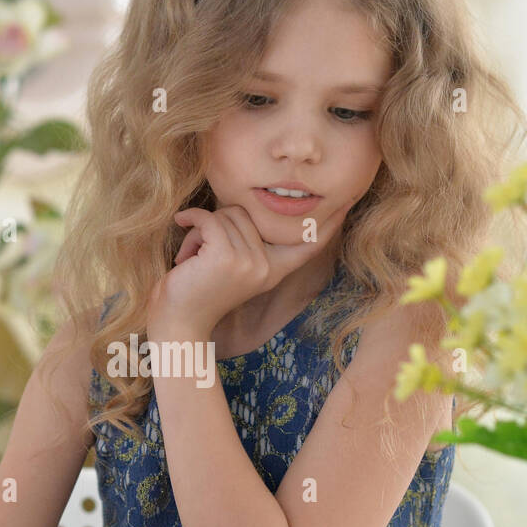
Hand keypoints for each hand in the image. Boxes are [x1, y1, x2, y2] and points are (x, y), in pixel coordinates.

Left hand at [148, 204, 328, 335]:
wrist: (178, 324)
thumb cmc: (196, 292)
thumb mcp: (233, 266)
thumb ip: (248, 242)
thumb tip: (252, 206)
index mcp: (274, 270)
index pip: (307, 244)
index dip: (328, 223)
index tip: (348, 203)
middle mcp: (267, 266)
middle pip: (247, 212)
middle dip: (217, 225)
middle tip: (201, 253)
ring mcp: (249, 262)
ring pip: (226, 215)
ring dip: (200, 231)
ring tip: (192, 258)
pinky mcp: (226, 256)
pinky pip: (208, 219)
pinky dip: (190, 222)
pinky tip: (182, 238)